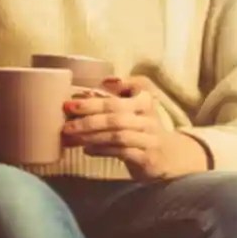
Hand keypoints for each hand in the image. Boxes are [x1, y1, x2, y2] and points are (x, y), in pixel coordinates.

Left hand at [62, 77, 208, 178]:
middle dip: (88, 115)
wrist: (170, 156)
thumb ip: (124, 91)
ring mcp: (148, 138)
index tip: (73, 100)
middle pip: (116, 114)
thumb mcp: (139, 105)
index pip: (118, 97)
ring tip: (71, 135)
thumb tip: (105, 80)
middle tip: (67, 118)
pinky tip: (87, 149)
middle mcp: (148, 118)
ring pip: (117, 134)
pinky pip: (121, 152)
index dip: (96, 97)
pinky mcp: (146, 157)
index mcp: (145, 101)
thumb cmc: (145, 127)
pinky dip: (102, 150)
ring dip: (91, 135)